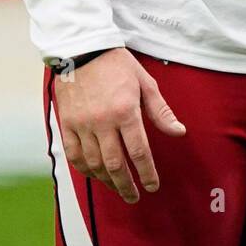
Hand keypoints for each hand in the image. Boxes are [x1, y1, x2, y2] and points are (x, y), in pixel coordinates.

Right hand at [54, 49, 186, 204]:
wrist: (82, 48)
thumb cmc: (117, 64)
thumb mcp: (144, 82)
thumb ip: (160, 111)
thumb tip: (179, 132)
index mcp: (125, 111)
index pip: (139, 152)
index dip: (147, 174)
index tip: (152, 186)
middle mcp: (103, 121)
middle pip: (116, 165)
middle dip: (127, 186)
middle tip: (134, 197)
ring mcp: (82, 124)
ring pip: (94, 164)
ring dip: (107, 181)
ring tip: (117, 189)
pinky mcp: (66, 123)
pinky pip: (74, 155)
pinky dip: (84, 169)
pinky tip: (94, 175)